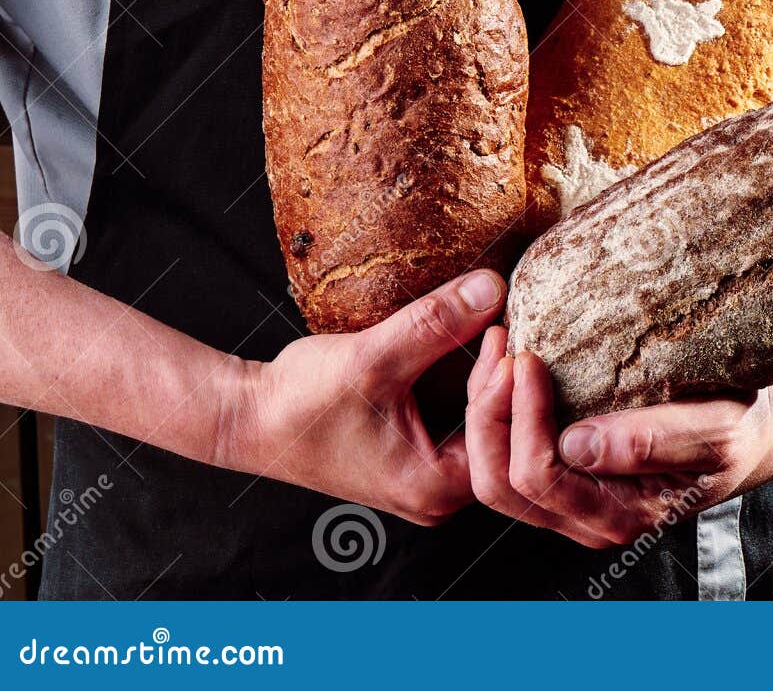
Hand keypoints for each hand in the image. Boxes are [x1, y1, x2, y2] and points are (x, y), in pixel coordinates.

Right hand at [226, 269, 506, 524]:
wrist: (248, 416)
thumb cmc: (299, 401)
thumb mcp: (373, 357)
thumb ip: (434, 324)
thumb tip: (490, 288)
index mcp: (433, 487)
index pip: (496, 433)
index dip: (503, 379)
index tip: (501, 330)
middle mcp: (437, 496)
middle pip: (500, 437)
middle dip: (506, 383)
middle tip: (513, 331)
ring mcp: (427, 481)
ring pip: (483, 431)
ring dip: (491, 385)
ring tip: (499, 336)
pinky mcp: (416, 459)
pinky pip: (462, 427)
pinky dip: (472, 391)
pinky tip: (478, 353)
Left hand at [464, 328, 772, 547]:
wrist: (751, 427)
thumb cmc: (740, 426)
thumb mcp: (717, 429)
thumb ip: (655, 441)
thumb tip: (579, 444)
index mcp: (621, 515)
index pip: (541, 478)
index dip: (524, 418)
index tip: (531, 359)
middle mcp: (586, 519)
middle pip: (499, 484)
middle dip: (489, 414)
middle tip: (503, 348)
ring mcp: (570, 502)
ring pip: (491, 473)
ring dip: (485, 411)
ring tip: (497, 348)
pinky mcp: (563, 475)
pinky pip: (505, 455)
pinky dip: (497, 409)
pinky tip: (507, 362)